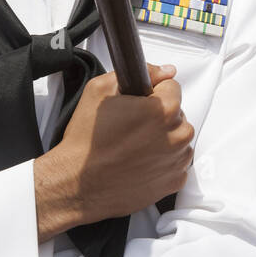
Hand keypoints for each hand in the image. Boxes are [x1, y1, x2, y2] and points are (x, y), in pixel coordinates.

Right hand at [34, 62, 192, 242]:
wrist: (76, 185)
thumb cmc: (86, 142)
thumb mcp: (100, 90)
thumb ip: (141, 72)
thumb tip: (166, 71)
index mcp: (164, 110)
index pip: (172, 87)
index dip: (152, 93)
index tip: (138, 104)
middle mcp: (178, 136)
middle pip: (178, 115)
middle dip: (158, 117)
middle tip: (131, 128)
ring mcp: (178, 161)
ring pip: (179, 139)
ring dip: (163, 139)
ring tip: (134, 147)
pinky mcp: (174, 181)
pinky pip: (177, 163)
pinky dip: (163, 162)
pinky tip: (140, 163)